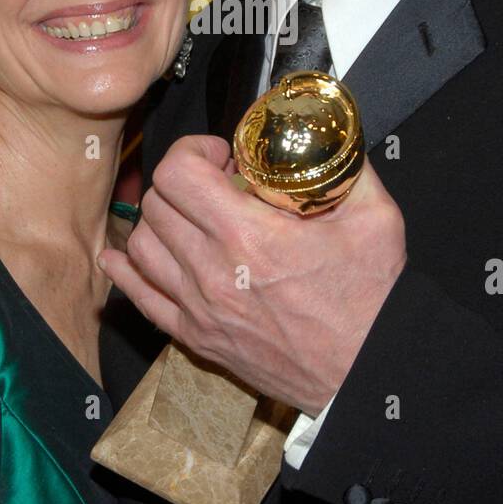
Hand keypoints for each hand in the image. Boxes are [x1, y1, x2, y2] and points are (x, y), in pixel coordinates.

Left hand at [98, 135, 406, 413]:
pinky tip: (128, 254)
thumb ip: (346, 166)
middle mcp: (214, 271)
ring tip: (191, 216)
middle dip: (181, 181)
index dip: (193, 151)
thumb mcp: (375, 218)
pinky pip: (140, 297)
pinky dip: (127, 270)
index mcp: (251, 237)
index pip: (177, 174)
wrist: (367, 372)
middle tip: (214, 183)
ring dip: (161, 220)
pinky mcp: (197, 336)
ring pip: (140, 244)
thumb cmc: (371, 303)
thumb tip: (328, 131)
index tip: (220, 156)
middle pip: (155, 203)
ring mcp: (199, 307)